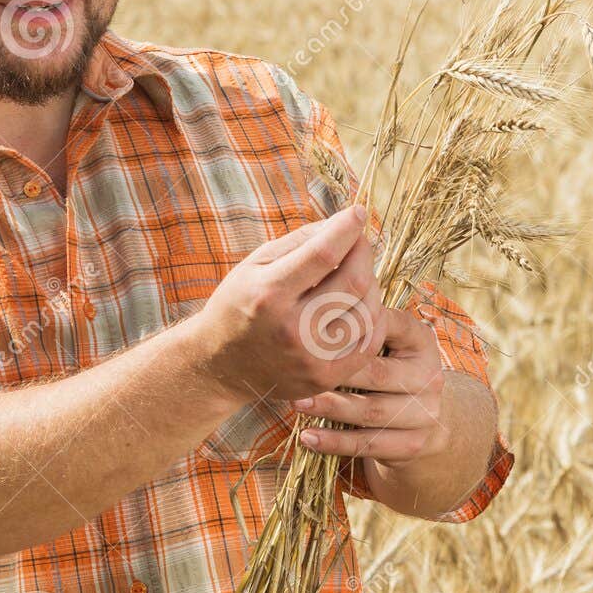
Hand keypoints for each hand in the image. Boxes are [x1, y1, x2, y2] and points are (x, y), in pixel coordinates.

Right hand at [193, 205, 388, 405]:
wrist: (219, 367)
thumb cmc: (238, 306)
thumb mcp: (254, 265)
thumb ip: (298, 242)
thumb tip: (344, 222)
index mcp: (269, 294)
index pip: (324, 253)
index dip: (348, 228)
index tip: (358, 213)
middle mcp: (291, 328)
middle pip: (353, 282)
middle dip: (364, 253)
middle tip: (360, 244)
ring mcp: (309, 358)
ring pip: (367, 312)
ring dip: (371, 286)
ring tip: (358, 276)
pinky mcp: (322, 379)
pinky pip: (368, 344)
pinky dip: (374, 320)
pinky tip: (363, 306)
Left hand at [290, 304, 449, 463]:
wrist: (424, 419)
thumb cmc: (389, 369)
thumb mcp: (388, 341)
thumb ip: (363, 324)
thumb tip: (318, 298)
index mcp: (422, 342)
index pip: (391, 327)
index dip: (356, 327)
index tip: (317, 323)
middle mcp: (430, 376)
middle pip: (378, 375)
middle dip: (335, 373)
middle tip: (296, 369)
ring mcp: (424, 413)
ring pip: (371, 412)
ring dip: (330, 408)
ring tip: (297, 404)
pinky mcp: (412, 445)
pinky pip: (368, 445)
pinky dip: (335, 443)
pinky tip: (308, 437)